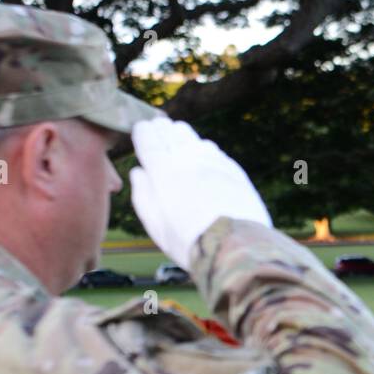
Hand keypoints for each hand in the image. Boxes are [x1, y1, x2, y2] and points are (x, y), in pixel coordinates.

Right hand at [129, 116, 271, 267]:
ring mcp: (213, 161)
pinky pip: (213, 150)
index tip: (140, 128)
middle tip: (156, 126)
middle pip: (171, 132)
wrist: (235, 246)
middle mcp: (188, 160)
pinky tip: (200, 154)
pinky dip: (202, 148)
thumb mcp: (156, 226)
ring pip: (193, 138)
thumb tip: (138, 172)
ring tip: (176, 137)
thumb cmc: (190, 242)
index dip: (142, 131)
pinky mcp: (233, 168)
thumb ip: (143, 196)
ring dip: (182, 135)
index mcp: (164, 172)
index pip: (149, 140)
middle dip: (161, 128)